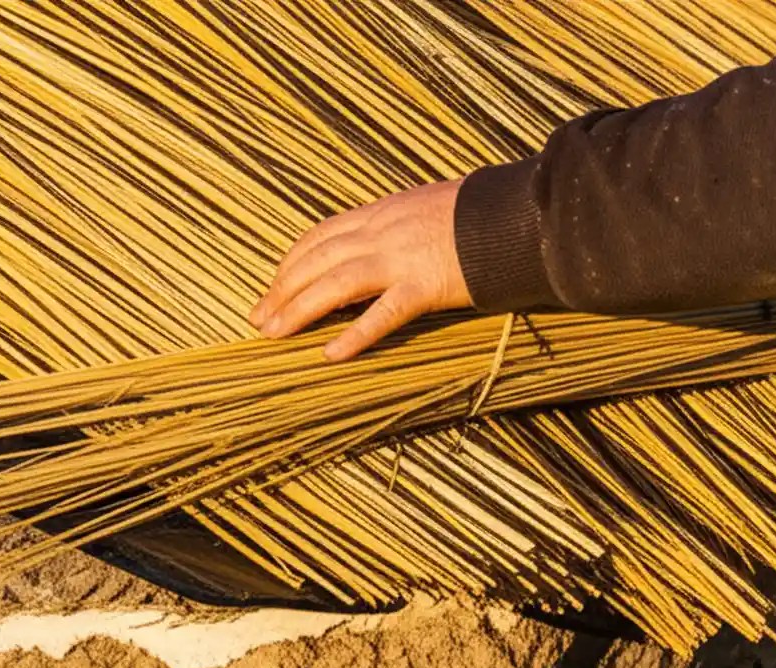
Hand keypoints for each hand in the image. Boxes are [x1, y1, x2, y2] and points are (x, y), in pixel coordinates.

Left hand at [249, 179, 470, 360]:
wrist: (516, 214)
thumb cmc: (480, 214)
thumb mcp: (429, 207)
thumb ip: (401, 224)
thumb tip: (381, 244)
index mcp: (383, 212)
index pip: (321, 235)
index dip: (292, 262)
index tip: (274, 285)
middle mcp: (383, 231)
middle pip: (317, 259)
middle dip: (282, 289)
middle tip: (259, 318)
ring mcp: (402, 258)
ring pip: (336, 284)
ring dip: (300, 309)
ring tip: (275, 334)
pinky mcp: (426, 285)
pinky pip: (383, 314)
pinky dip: (354, 334)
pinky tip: (330, 354)